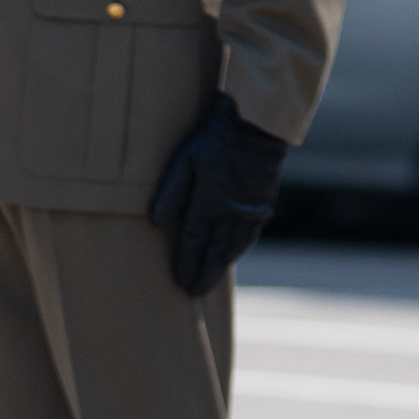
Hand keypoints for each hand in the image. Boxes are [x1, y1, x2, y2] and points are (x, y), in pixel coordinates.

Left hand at [149, 92, 287, 296]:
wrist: (258, 125)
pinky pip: (250, 234)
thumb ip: (171, 191)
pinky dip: (241, 246)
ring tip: (213, 276)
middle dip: (205, 274)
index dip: (186, 265)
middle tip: (196, 292)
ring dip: (222, 264)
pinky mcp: (262, 202)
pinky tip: (237, 249)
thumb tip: (156, 222)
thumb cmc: (216, 138)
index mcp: (208, 206)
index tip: (181, 282)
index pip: (193, 244)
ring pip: (234, 246)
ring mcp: (248, 211)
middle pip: (215, 253)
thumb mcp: (186, 159)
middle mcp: (229, 215)